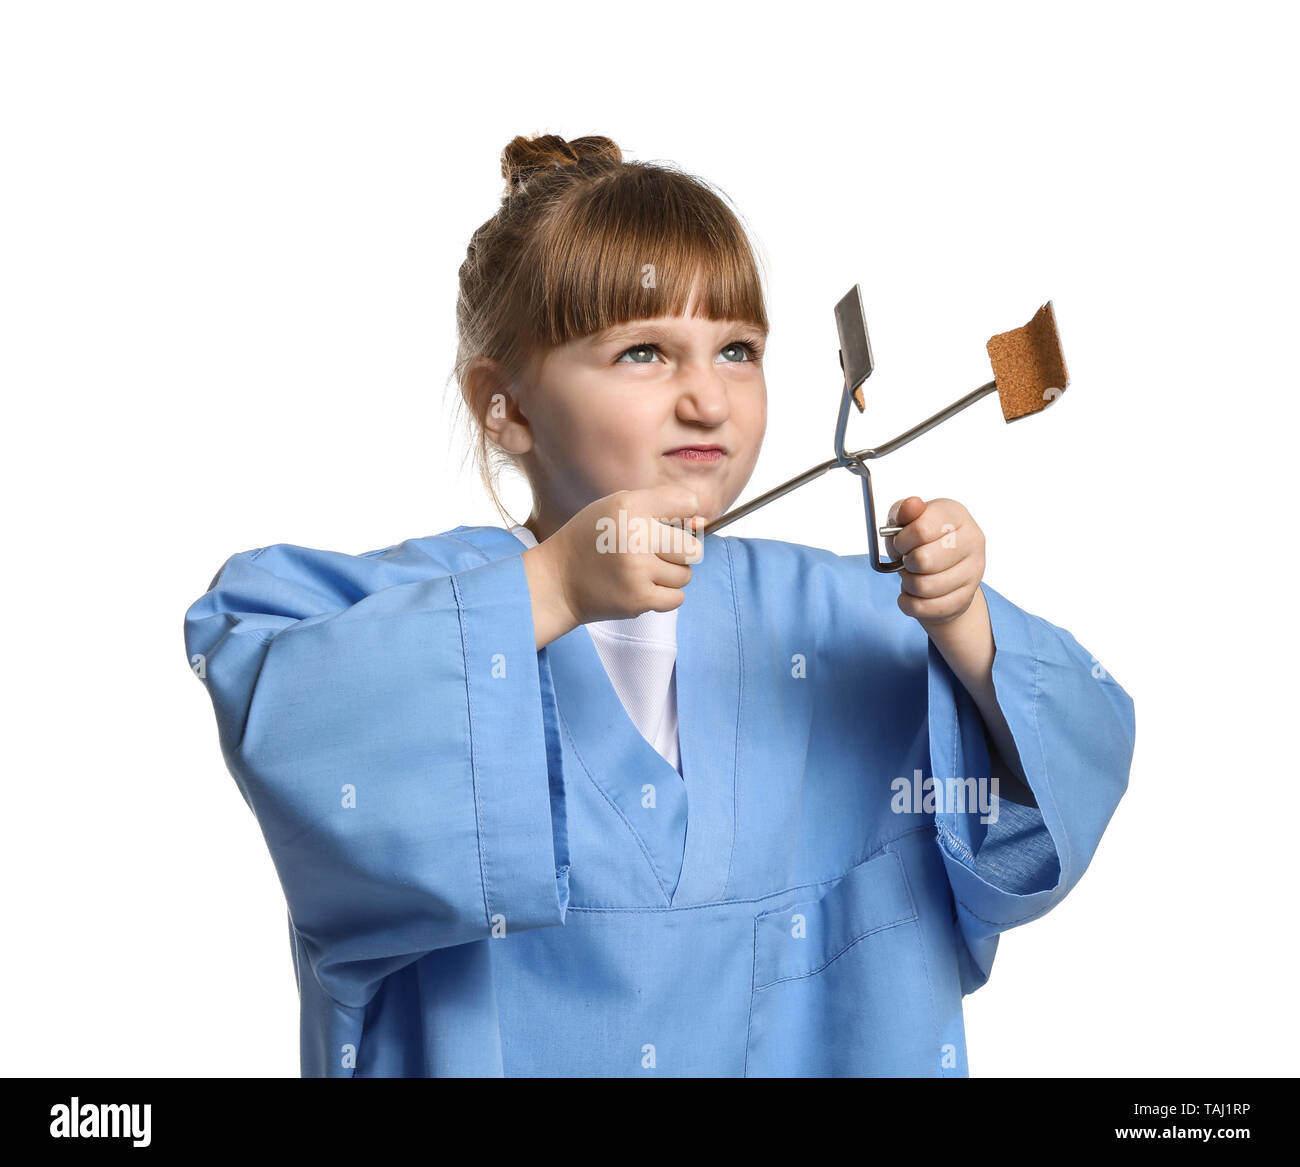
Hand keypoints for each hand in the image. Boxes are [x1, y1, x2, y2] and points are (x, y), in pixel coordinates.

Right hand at [527, 487, 704, 636]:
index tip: (670, 523)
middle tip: (658, 553)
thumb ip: (658, 506)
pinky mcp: (638, 599)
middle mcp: (635, 536)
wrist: (558, 581)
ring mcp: (638, 571)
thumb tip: (702, 521)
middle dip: (682, 552)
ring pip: (686, 575)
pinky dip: (665, 595)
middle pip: (693, 547)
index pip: (687, 503)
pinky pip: (677, 598)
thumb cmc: (590, 541)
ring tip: (644, 571)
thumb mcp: (615, 507)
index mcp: (629, 506)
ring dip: (671, 575)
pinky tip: (643, 587)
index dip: (685, 514)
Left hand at [884, 496, 984, 627]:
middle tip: (907, 562)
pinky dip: (910, 603)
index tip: (901, 543)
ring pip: (925, 587)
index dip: (902, 540)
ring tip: (912, 576)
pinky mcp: (967, 597)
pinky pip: (927, 607)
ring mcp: (974, 570)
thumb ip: (904, 511)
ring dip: (908, 584)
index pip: (922, 529)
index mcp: (956, 515)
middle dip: (905, 564)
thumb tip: (911, 504)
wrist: (938, 571)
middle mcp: (972, 540)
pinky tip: (912, 594)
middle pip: (924, 560)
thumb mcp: (906, 522)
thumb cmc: (920, 542)